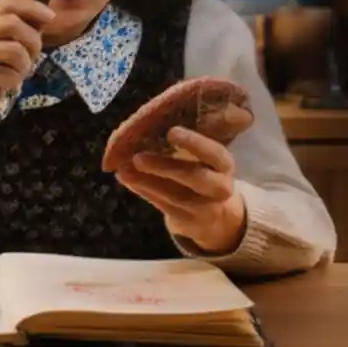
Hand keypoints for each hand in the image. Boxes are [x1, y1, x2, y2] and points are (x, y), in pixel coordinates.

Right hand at [0, 0, 54, 167]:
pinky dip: (13, 81)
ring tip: (15, 73)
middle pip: (13, 23)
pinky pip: (9, 72)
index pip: (9, 3)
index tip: (51, 17)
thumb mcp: (10, 43)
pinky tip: (1, 85)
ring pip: (14, 49)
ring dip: (24, 66)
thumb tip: (47, 15)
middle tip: (33, 58)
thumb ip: (24, 26)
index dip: (33, 8)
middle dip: (32, 42)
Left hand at [115, 126, 246, 253]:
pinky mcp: (188, 222)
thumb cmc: (201, 171)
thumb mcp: (201, 157)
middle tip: (138, 157)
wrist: (215, 214)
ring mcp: (206, 208)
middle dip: (165, 167)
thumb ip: (182, 143)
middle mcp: (220, 187)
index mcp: (223, 164)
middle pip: (195, 177)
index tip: (171, 132)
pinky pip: (164, 206)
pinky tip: (128, 179)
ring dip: (146, 182)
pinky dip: (144, 191)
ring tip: (124, 171)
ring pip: (175, 195)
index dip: (194, 143)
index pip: (214, 153)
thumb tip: (147, 124)